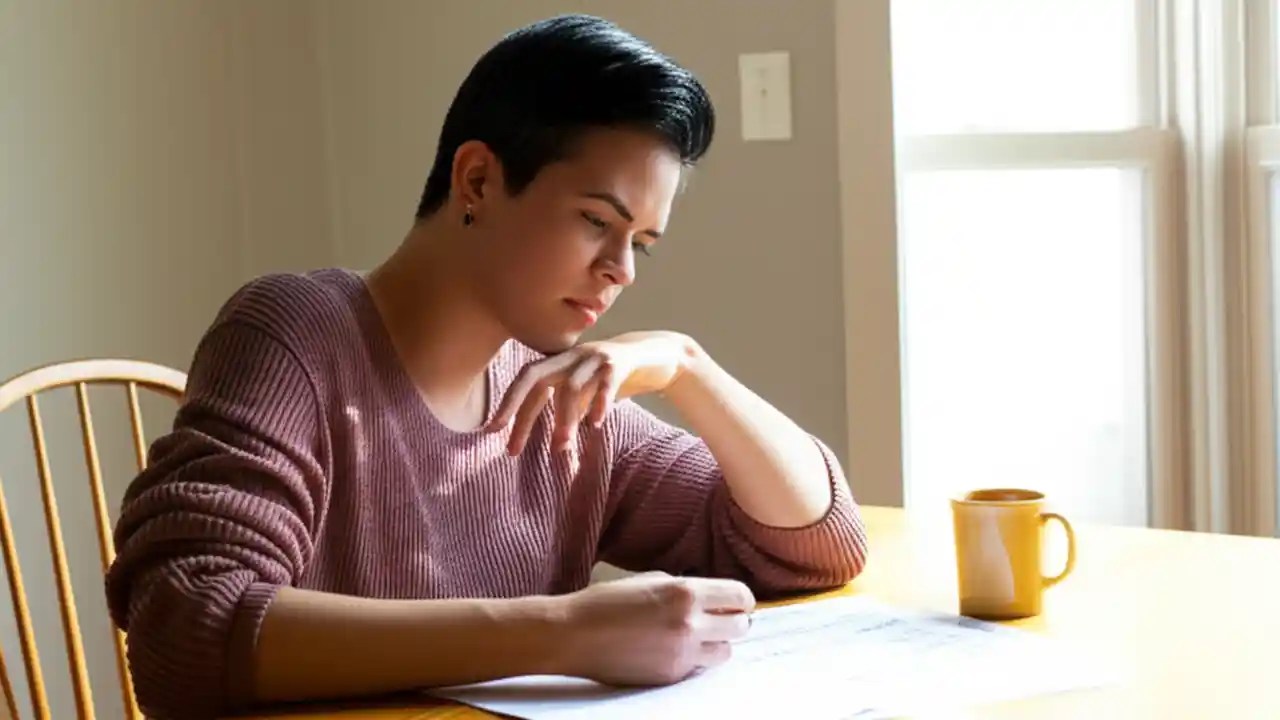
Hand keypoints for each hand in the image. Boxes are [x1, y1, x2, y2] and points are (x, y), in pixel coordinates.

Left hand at [484, 331, 700, 454]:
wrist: (657, 355)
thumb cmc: (615, 379)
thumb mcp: (587, 393)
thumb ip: (569, 408)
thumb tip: (554, 442)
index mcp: (559, 362)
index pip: (526, 384)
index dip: (509, 407)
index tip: (492, 432)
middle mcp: (571, 357)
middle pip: (535, 376)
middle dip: (518, 408)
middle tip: (510, 442)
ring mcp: (595, 356)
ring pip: (571, 387)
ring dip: (564, 419)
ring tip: (561, 447)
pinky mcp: (619, 363)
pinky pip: (606, 383)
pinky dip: (599, 403)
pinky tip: (596, 423)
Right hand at [552, 573, 754, 685]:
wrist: (573, 635)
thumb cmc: (606, 602)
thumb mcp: (650, 580)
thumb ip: (685, 587)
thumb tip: (711, 597)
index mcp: (686, 593)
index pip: (740, 597)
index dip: (740, 599)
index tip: (734, 601)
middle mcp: (690, 625)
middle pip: (741, 627)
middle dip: (733, 621)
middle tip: (721, 618)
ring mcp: (681, 655)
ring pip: (725, 653)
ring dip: (717, 644)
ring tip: (697, 637)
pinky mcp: (669, 678)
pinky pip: (697, 669)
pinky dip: (692, 659)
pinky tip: (671, 649)